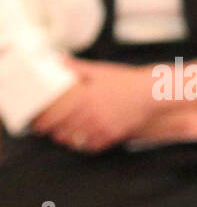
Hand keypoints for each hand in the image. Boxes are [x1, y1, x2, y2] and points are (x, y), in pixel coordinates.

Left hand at [30, 59, 154, 150]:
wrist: (151, 93)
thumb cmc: (127, 81)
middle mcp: (91, 114)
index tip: (36, 123)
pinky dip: (86, 145)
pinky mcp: (113, 134)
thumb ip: (78, 67)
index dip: (41, 122)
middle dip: (52, 132)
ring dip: (67, 140)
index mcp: (84, 97)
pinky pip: (94, 145)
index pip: (54, 115)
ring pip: (76, 140)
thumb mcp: (100, 70)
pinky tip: (83, 141)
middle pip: (62, 130)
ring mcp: (102, 126)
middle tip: (47, 131)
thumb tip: (61, 61)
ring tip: (63, 137)